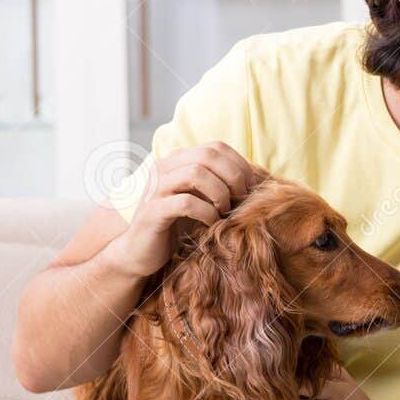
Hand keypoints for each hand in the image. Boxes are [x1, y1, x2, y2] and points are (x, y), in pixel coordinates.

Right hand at [107, 142, 262, 277]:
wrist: (142, 252)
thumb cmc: (178, 225)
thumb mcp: (202, 199)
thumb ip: (220, 185)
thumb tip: (256, 181)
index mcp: (177, 161)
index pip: (215, 147)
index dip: (239, 164)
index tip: (251, 187)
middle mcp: (164, 168)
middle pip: (207, 155)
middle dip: (233, 176)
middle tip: (241, 198)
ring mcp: (156, 188)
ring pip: (195, 173)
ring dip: (219, 193)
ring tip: (225, 211)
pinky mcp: (152, 211)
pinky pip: (186, 203)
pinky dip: (206, 212)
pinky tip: (211, 223)